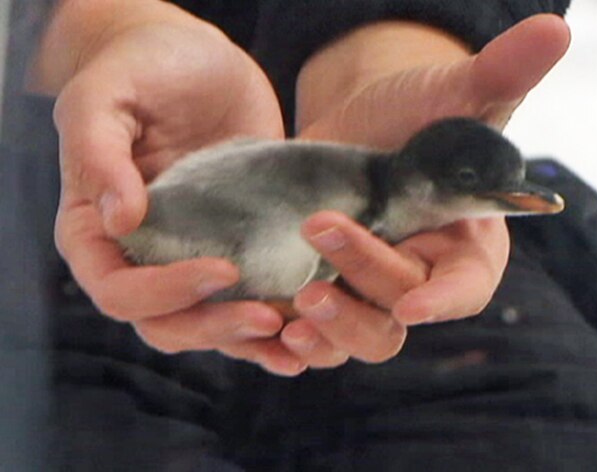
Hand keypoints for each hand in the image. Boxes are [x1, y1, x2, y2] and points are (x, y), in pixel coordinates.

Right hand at [38, 1, 308, 373]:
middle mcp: (142, 256)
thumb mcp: (106, 95)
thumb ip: (100, 154)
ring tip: (299, 340)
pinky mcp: (239, 251)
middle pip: (166, 324)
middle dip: (215, 327)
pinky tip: (313, 332)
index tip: (223, 270)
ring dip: (250, 339)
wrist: (200, 59)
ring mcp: (191, 258)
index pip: (118, 290)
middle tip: (267, 316)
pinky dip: (278, 325)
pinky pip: (251, 301)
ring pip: (211, 325)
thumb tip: (119, 221)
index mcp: (96, 230)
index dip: (165, 293)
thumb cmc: (143, 67)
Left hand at [273, 15, 570, 367]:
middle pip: (402, 310)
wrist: (362, 121)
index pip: (466, 285)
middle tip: (323, 226)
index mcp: (466, 244)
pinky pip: (314, 335)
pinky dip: (288, 342)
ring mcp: (369, 289)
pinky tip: (260, 327)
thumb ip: (501, 74)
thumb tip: (554, 28)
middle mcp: (420, 276)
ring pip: (359, 337)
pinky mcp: (326, 289)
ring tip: (290, 310)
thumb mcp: (455, 94)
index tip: (413, 306)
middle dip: (366, 278)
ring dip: (330, 331)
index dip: (443, 300)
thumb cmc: (421, 109)